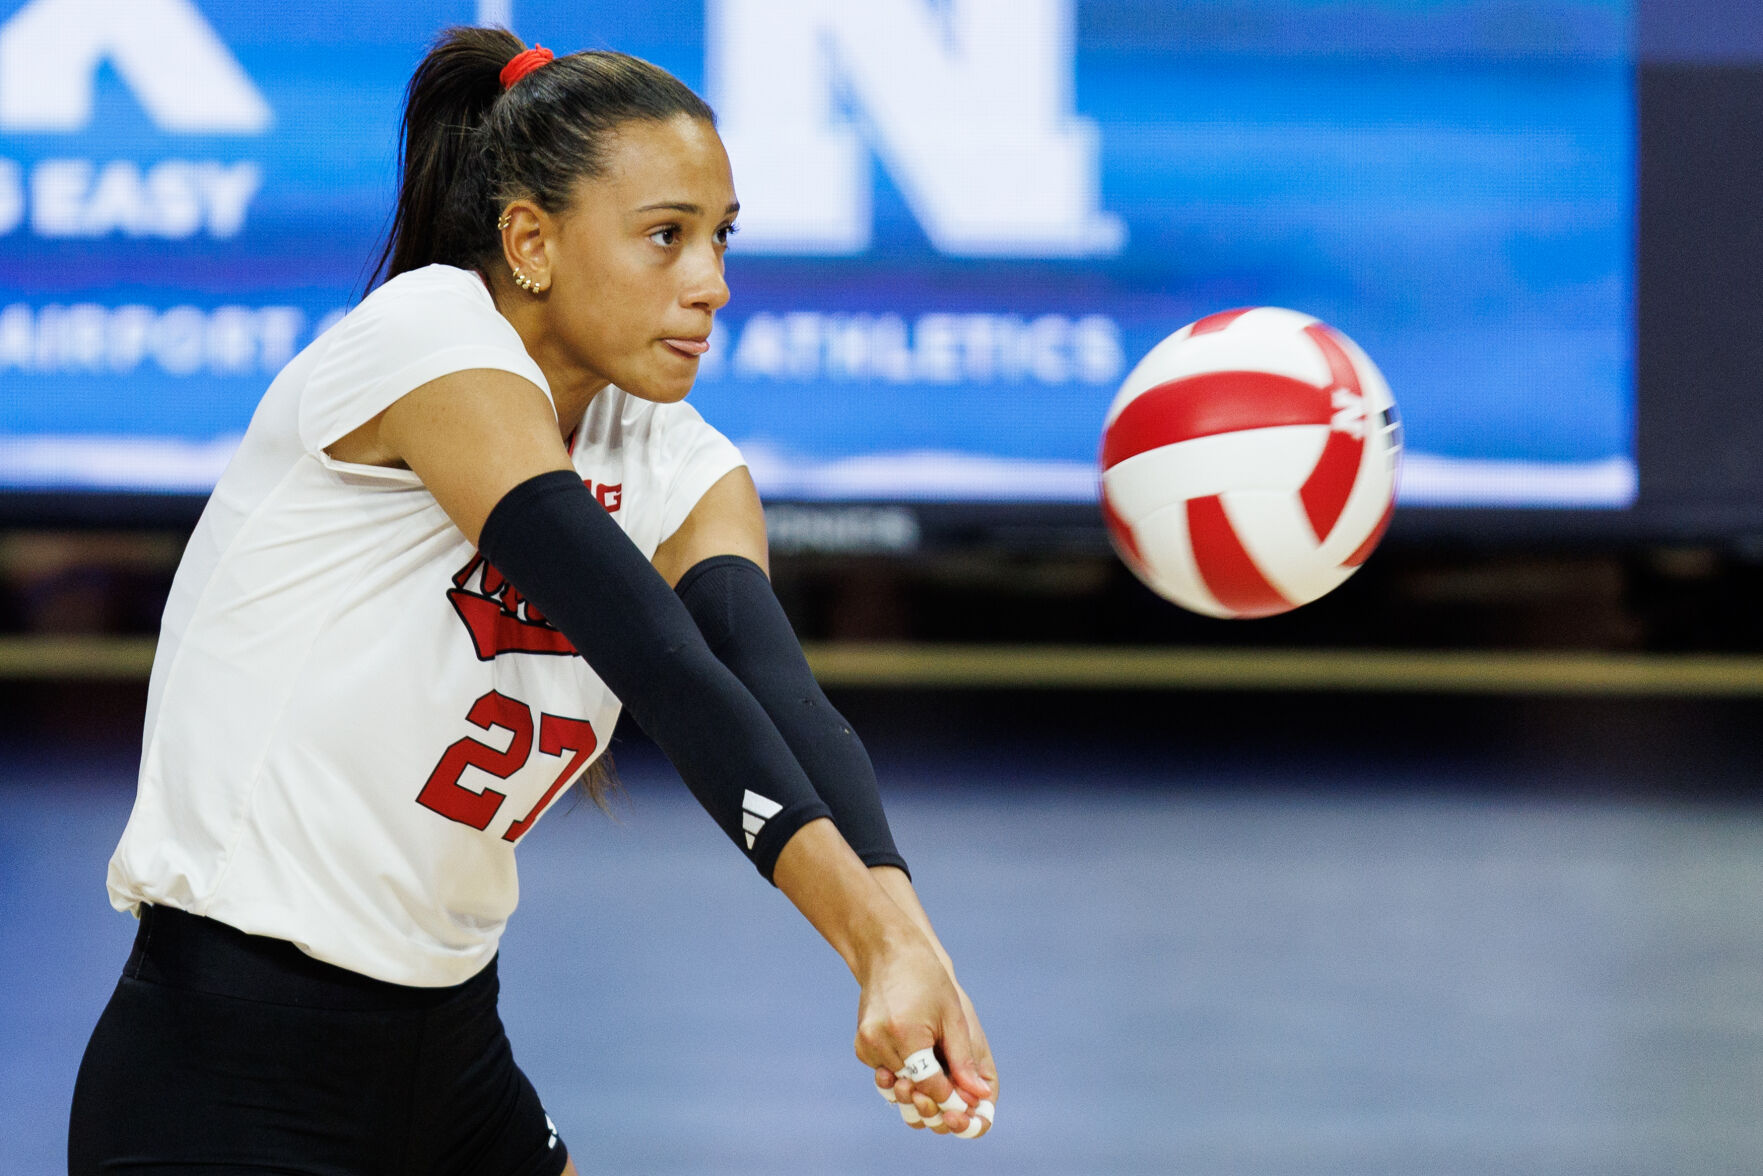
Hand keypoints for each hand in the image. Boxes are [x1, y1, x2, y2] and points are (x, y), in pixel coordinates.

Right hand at [872, 980, 996, 1136]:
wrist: (889, 953)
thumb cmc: (927, 979)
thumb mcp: (952, 1016)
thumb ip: (963, 1059)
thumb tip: (981, 1095)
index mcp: (905, 1034)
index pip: (930, 1085)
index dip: (951, 1096)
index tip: (967, 1098)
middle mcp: (879, 1042)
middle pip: (913, 1087)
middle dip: (935, 1092)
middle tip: (954, 1087)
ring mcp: (865, 1045)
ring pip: (898, 1082)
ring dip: (917, 1081)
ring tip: (935, 1064)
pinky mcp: (860, 1046)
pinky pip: (885, 1071)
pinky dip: (902, 1069)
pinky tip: (914, 1052)